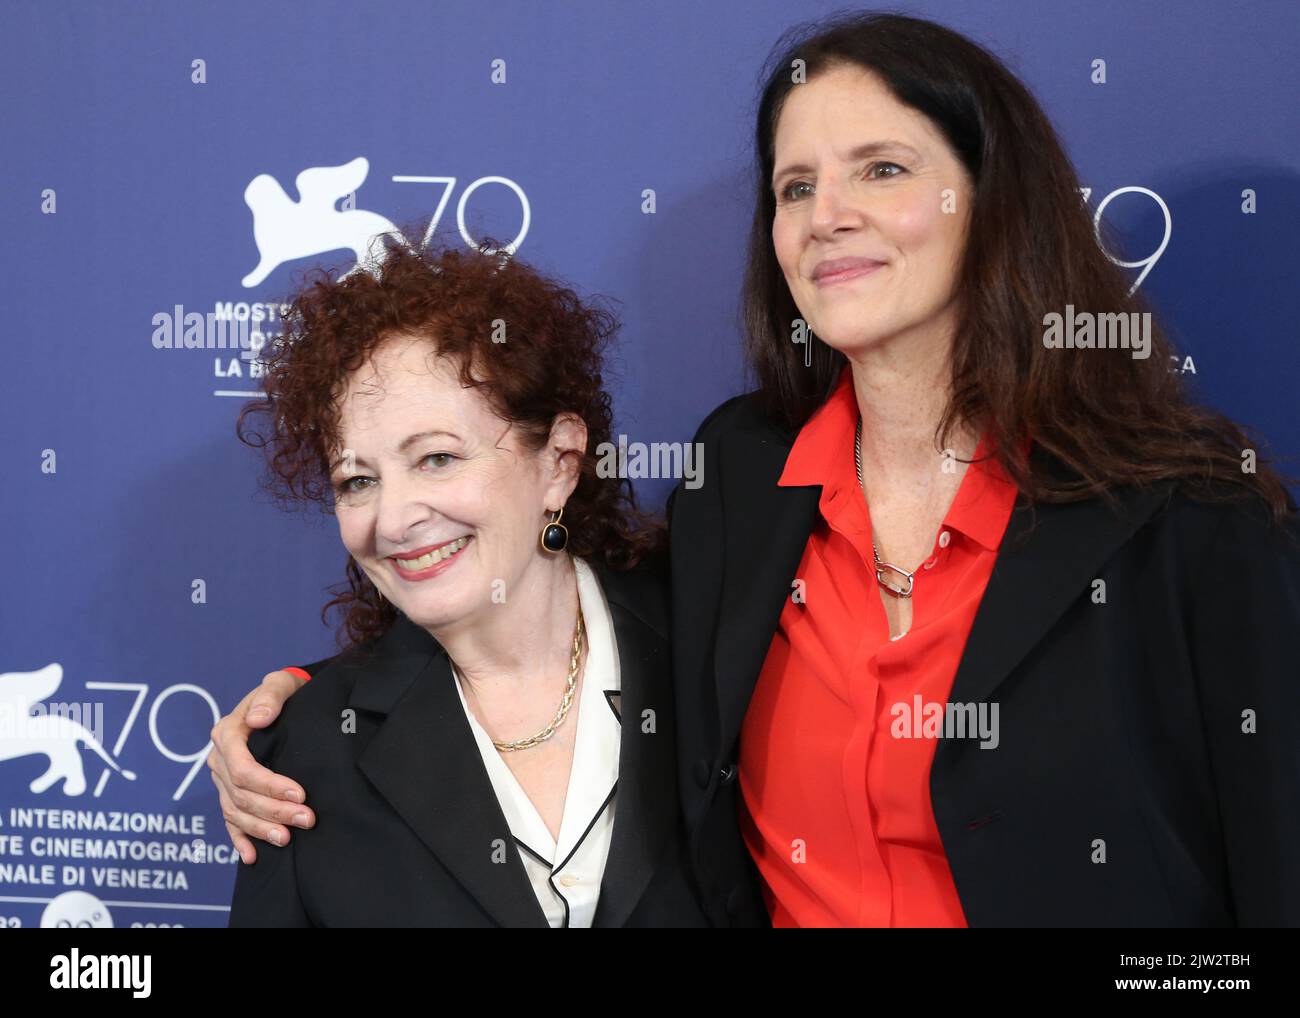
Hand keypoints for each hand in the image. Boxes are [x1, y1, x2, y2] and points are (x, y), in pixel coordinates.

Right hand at [208, 670, 313, 863]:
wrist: (283, 700)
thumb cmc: (284, 691)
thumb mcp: (280, 684)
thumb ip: (270, 696)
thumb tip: (257, 718)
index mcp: (227, 734)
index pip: (243, 768)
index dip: (269, 785)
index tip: (300, 794)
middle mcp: (219, 759)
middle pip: (241, 794)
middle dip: (273, 810)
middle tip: (307, 819)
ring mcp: (221, 779)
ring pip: (235, 811)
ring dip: (260, 828)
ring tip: (287, 839)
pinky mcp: (229, 791)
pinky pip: (229, 820)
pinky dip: (240, 839)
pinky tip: (253, 856)